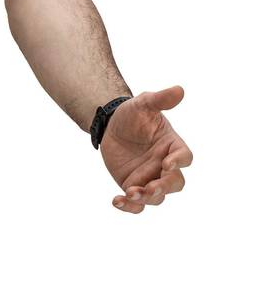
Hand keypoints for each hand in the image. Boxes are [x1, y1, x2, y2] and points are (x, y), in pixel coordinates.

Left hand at [100, 86, 192, 212]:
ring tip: (130, 194)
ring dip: (147, 198)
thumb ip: (160, 99)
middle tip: (150, 187)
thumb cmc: (132, 114)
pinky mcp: (134, 185)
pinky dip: (130, 206)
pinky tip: (117, 201)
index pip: (185, 158)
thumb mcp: (143, 104)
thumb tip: (179, 89)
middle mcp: (165, 165)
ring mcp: (150, 177)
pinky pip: (136, 202)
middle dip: (164, 187)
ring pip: (157, 197)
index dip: (179, 163)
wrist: (110, 125)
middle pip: (174, 184)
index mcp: (173, 146)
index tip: (167, 163)